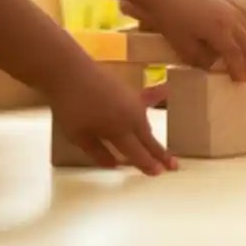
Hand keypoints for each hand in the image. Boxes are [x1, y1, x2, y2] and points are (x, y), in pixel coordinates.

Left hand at [49, 62, 175, 174]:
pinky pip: (144, 103)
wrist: (70, 72)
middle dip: (161, 154)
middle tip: (174, 166)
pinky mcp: (128, 91)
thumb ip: (97, 152)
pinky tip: (166, 91)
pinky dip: (151, 105)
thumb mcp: (78, 136)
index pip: (138, 153)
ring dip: (151, 138)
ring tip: (157, 150)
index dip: (148, 164)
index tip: (160, 173)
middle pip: (148, 140)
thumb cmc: (71, 107)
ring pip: (145, 124)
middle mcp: (132, 118)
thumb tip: (115, 165)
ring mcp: (133, 103)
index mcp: (120, 131)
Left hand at [143, 0, 245, 81]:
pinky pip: (244, 18)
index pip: (235, 54)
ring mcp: (230, 9)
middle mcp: (231, 20)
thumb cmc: (171, 20)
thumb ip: (200, 58)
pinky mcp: (226, 2)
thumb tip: (212, 64)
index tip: (241, 81)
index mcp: (220, 32)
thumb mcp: (182, 46)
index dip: (239, 69)